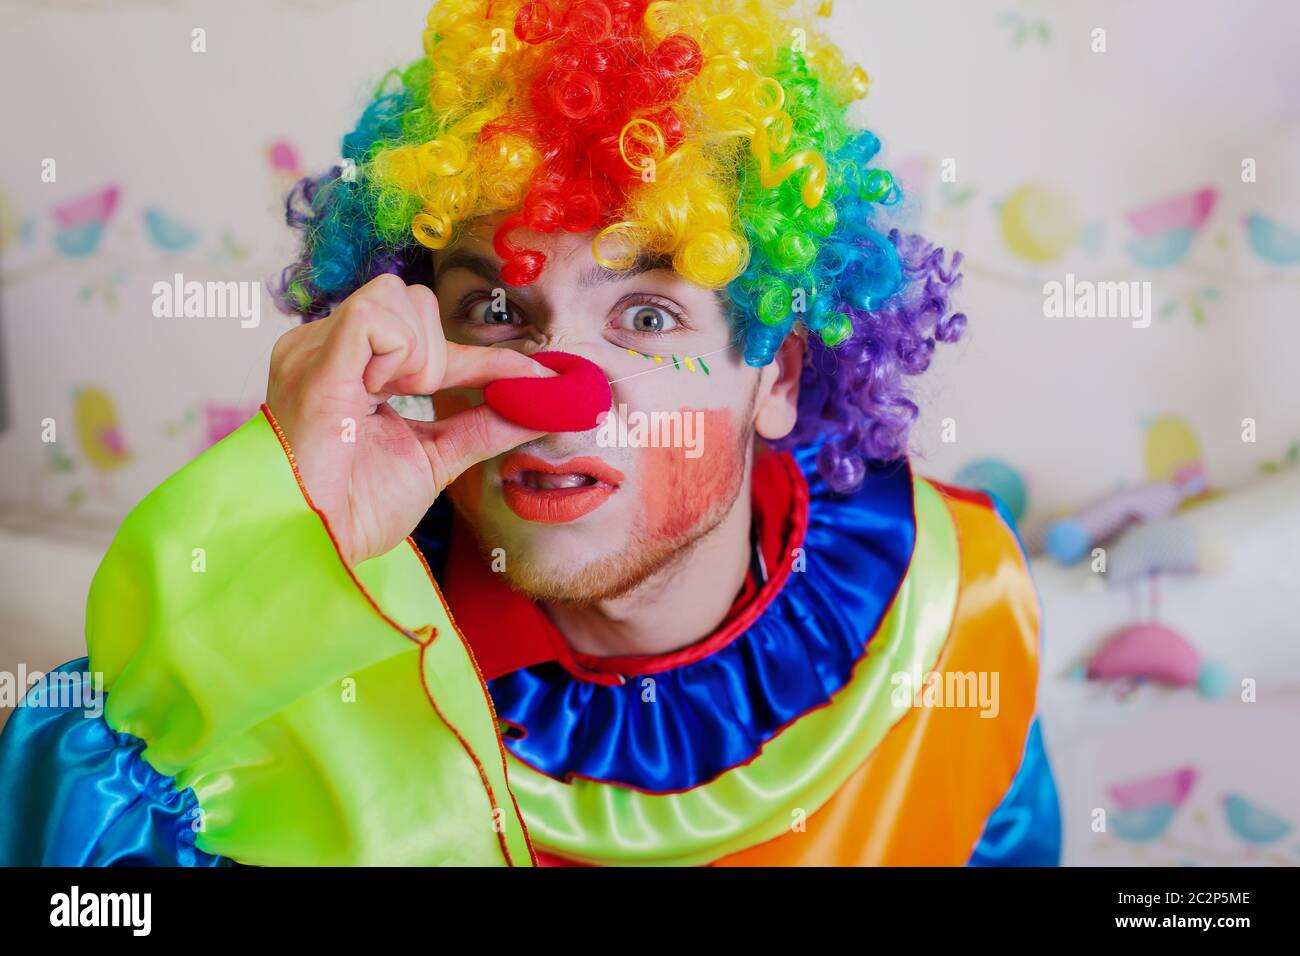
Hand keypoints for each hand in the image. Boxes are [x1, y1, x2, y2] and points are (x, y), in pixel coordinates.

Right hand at [266, 273, 550, 565]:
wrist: (314, 545)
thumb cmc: (355, 511)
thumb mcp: (435, 458)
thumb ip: (483, 427)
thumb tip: (541, 405)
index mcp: (348, 367)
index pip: (426, 336)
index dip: (484, 357)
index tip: (538, 377)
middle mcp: (327, 348)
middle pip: (413, 298)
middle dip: (441, 354)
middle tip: (417, 403)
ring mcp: (315, 349)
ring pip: (398, 294)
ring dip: (418, 355)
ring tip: (387, 403)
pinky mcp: (314, 359)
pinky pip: (376, 315)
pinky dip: (398, 354)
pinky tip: (375, 395)